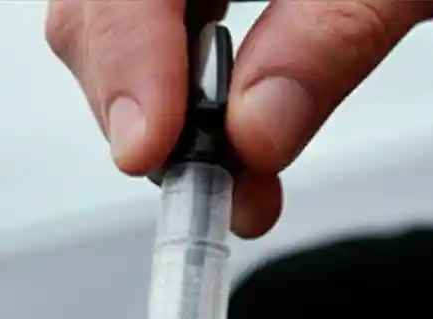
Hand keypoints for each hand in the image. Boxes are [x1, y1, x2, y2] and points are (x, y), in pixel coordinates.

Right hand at [45, 0, 432, 237]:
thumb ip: (332, 37)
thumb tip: (254, 134)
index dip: (125, 56)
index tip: (149, 147)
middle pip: (99, 3)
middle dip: (141, 102)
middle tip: (212, 186)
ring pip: (119, 22)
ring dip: (166, 112)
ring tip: (240, 177)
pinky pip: (163, 26)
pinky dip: (190, 93)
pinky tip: (232, 136)